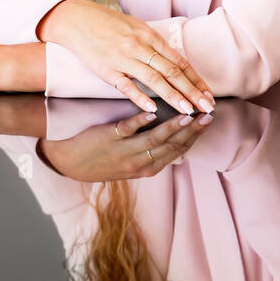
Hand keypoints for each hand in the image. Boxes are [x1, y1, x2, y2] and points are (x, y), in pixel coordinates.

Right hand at [37, 0, 214, 114]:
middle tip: (207, 107)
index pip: (179, 61)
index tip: (208, 94)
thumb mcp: (136, 27)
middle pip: (171, 71)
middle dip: (191, 91)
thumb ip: (154, 45)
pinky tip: (153, 110)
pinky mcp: (107, 70)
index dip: (195, 79)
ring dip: (173, 96)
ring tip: (188, 111)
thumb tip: (175, 62)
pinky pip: (126, 86)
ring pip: (154, 80)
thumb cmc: (108, 24)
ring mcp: (123, 59)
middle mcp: (139, 46)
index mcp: (149, 36)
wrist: (77, 20)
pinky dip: (140, 98)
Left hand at [39, 107, 212, 181]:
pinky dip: (140, 121)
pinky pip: (127, 129)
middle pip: (172, 147)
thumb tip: (176, 137)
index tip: (209, 122)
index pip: (178, 152)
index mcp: (148, 168)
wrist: (71, 163)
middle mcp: (139, 163)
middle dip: (192, 131)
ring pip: (154, 140)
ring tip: (188, 114)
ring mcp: (124, 152)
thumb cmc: (104, 160)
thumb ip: (153, 152)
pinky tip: (151, 112)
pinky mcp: (109, 138)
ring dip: (173, 127)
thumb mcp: (132, 163)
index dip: (195, 137)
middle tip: (208, 115)